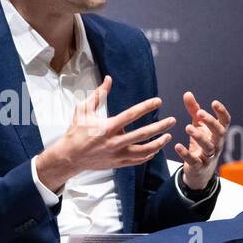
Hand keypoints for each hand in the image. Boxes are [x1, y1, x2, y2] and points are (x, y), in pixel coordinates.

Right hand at [42, 75, 173, 187]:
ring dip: (159, 143)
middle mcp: (115, 142)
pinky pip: (139, 160)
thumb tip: (109, 79)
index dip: (146, 107)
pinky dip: (149, 154)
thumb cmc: (76, 132)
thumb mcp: (83, 110)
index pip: (131, 115)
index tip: (158, 101)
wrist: (70, 157)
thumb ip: (98, 95)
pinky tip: (156, 148)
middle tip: (172, 121)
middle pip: (143, 134)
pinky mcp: (119, 163)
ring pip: (144, 150)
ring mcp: (118, 154)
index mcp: (107, 127)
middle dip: (160, 127)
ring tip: (168, 136)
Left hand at [176, 92, 229, 190]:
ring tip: (188, 127)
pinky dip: (186, 154)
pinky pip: (194, 161)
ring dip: (199, 137)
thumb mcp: (198, 126)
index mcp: (217, 133)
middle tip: (199, 114)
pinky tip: (178, 146)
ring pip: (209, 147)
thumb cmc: (201, 145)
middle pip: (220, 133)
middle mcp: (216, 144)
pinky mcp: (199, 166)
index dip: (222, 112)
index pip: (225, 122)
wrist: (200, 172)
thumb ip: (193, 110)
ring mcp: (209, 156)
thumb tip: (188, 93)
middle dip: (211, 123)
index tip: (214, 102)